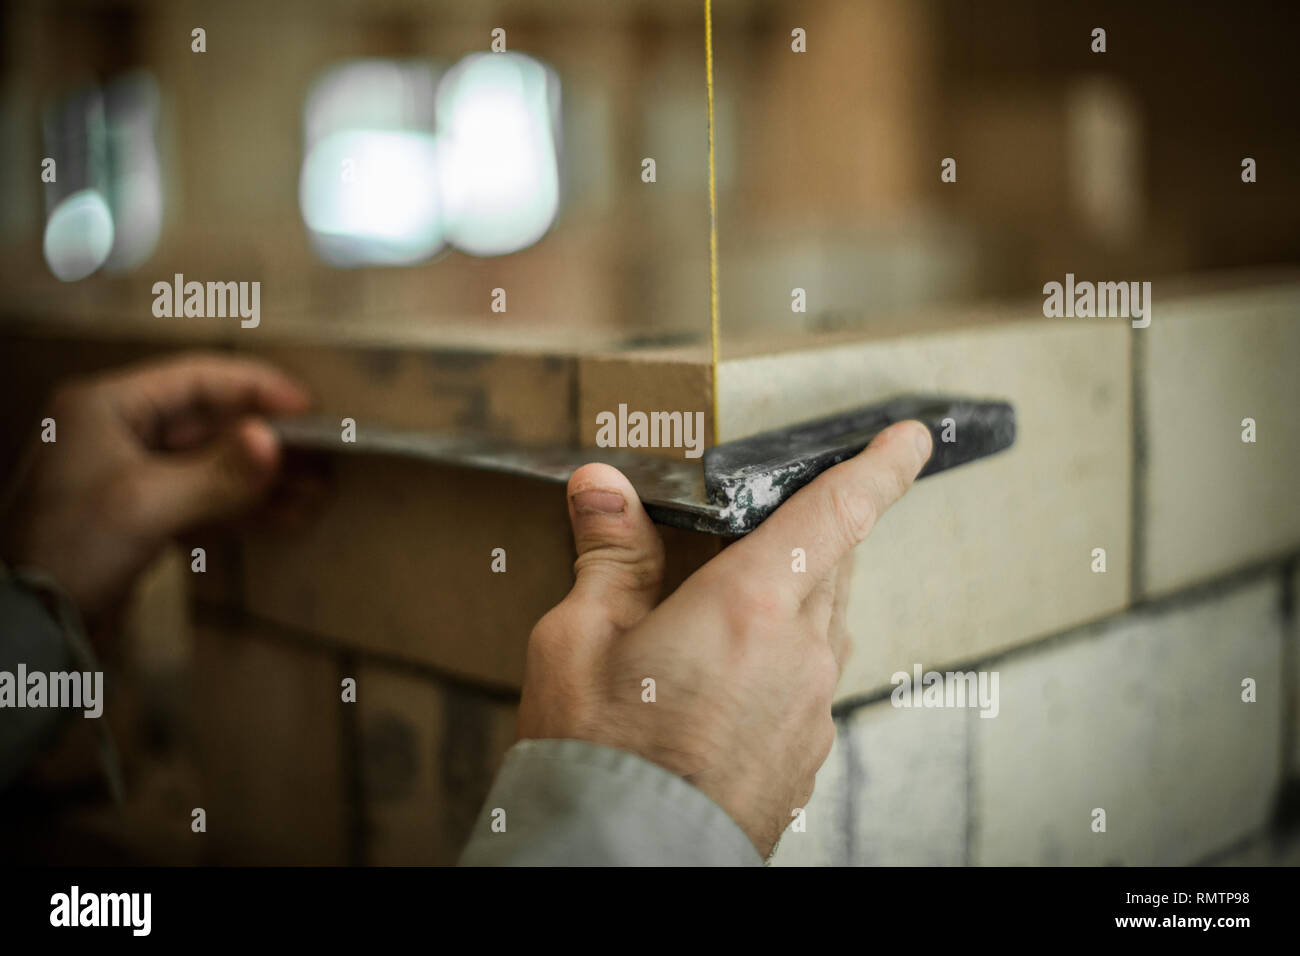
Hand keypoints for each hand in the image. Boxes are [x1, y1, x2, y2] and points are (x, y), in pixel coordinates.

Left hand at [0, 353, 310, 618]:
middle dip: (268, 442)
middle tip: (322, 459)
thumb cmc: (70, 548)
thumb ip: (217, 472)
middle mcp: (120, 431)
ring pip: (214, 463)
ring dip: (264, 479)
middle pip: (211, 421)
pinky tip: (286, 519)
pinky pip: (206, 500)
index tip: (310, 411)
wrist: (28, 626)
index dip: (258, 389)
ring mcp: (132, 475)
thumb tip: (274, 440)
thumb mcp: (147, 504)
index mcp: (107, 406)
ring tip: (316, 495)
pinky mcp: (143, 516)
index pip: (198, 378)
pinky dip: (245, 508)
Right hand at [518, 419, 932, 855]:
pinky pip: (811, 680)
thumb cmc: (595, 753)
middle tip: (783, 516)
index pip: (838, 513)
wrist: (620, 863)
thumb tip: (603, 486)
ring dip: (799, 595)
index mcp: (752, 605)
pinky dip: (785, 656)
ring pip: (826, 624)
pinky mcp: (804, 755)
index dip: (880, 468)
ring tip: (738, 602)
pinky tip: (729, 678)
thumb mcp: (578, 638)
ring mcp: (810, 710)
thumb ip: (609, 555)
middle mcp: (801, 653)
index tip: (911, 438)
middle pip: (835, 564)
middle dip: (820, 529)